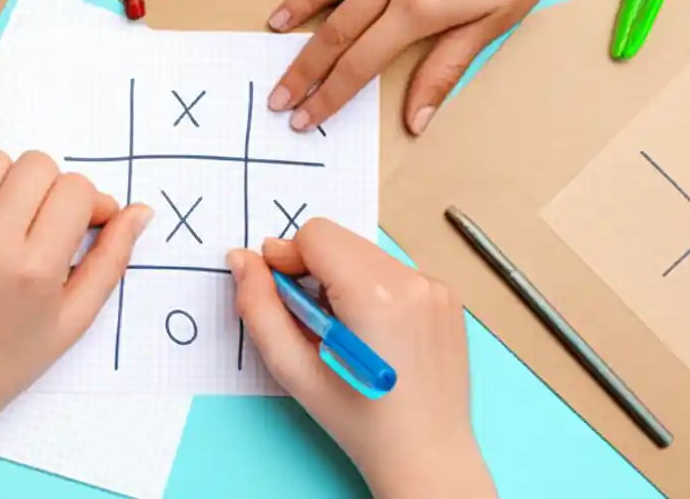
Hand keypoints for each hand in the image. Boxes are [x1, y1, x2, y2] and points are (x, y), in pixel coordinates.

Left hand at [0, 147, 152, 425]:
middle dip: (52, 187)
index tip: (85, 224)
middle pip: (37, 165)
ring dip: (11, 181)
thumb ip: (112, 260)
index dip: (89, 202)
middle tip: (46, 222)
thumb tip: (140, 211)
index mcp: (35, 267)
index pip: (75, 189)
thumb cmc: (11, 358)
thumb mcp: (74, 319)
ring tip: (11, 217)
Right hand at [227, 219, 494, 498]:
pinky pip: (394, 272)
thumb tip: (243, 260)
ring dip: (342, 279)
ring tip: (343, 332)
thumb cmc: (360, 421)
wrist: (427, 454)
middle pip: (341, 241)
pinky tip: (372, 334)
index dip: (287, 258)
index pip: (316, 235)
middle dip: (313, 270)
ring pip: (365, 254)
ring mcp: (436, 287)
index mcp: (376, 296)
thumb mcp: (295, 371)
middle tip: (310, 322)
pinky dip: (372, 290)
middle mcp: (413, 281)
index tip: (279, 293)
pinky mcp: (447, 297)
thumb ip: (260, 309)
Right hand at [266, 0, 594, 135]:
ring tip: (274, 29)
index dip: (328, 94)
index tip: (302, 114)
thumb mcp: (499, 18)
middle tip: (275, 93)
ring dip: (300, 9)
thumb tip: (417, 118)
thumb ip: (448, 67)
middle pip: (336, 30)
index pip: (360, 63)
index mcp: (421, 8)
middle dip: (302, 67)